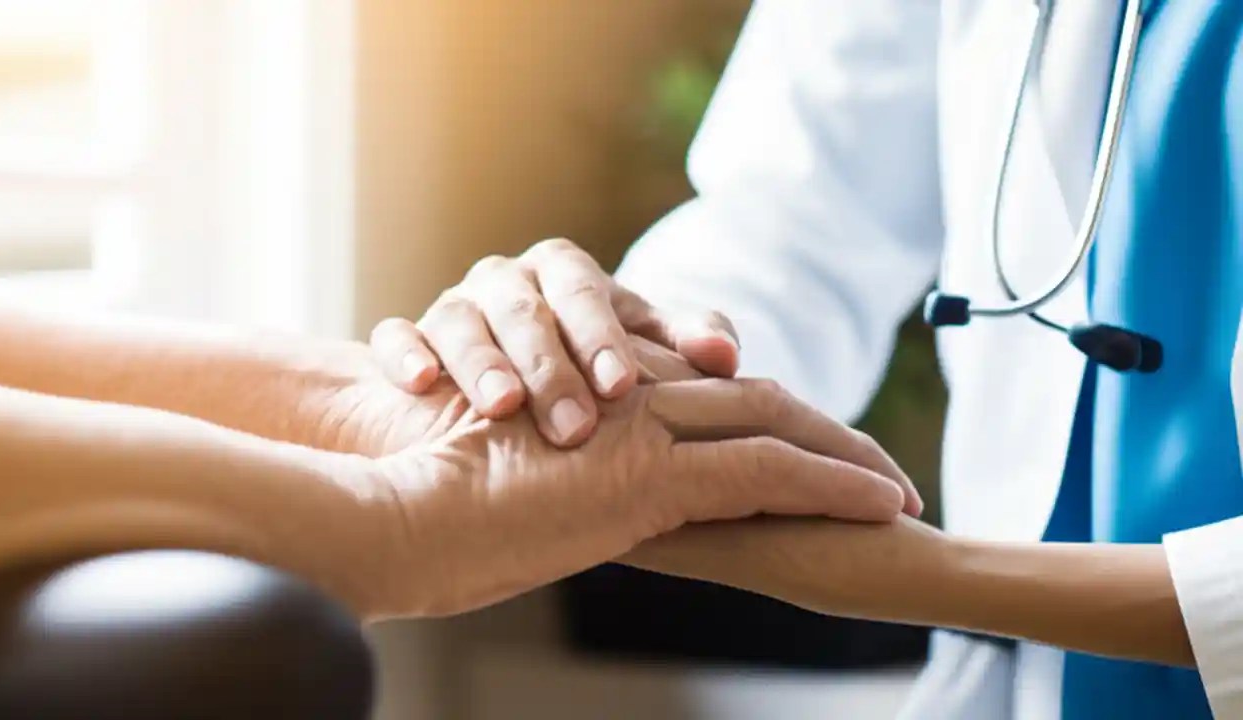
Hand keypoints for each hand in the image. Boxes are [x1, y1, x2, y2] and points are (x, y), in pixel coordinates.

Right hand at [343, 349, 915, 617]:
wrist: (398, 522)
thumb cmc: (442, 513)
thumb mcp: (523, 487)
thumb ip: (575, 478)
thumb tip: (599, 508)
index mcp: (604, 403)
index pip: (713, 398)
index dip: (778, 422)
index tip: (827, 455)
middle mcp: (628, 402)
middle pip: (757, 398)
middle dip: (832, 434)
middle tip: (890, 472)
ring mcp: (639, 433)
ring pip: (773, 423)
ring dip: (847, 457)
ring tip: (901, 490)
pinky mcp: (644, 477)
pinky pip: (766, 472)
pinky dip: (832, 486)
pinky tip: (882, 506)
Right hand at [368, 238, 739, 446]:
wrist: (498, 394)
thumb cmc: (587, 370)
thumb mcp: (634, 351)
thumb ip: (682, 344)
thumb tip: (728, 359)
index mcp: (564, 273)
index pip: (583, 291)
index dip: (600, 336)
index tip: (620, 387)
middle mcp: (507, 282)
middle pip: (523, 309)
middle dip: (547, 364)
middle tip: (572, 425)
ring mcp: (452, 306)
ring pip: (460, 320)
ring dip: (481, 362)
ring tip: (500, 408)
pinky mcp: (406, 337)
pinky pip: (396, 336)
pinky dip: (406, 354)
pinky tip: (421, 384)